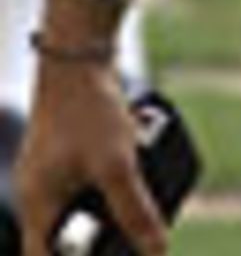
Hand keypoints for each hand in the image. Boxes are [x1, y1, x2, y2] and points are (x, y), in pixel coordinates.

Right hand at [16, 62, 167, 255]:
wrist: (79, 50)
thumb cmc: (89, 108)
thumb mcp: (117, 164)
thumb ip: (136, 210)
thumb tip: (157, 251)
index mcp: (37, 207)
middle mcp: (38, 192)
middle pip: (67, 236)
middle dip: (104, 234)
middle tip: (137, 232)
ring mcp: (52, 168)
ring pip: (84, 203)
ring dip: (113, 201)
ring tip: (140, 188)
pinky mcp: (70, 147)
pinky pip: (93, 175)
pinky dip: (115, 174)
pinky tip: (140, 157)